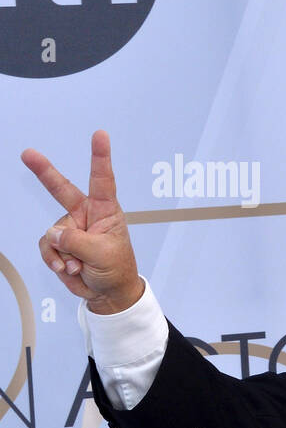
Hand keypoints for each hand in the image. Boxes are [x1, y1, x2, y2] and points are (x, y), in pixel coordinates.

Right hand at [24, 130, 143, 313]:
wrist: (108, 292)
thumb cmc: (116, 268)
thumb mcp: (103, 254)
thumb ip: (77, 241)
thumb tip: (53, 234)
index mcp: (105, 211)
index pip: (102, 180)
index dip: (100, 157)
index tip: (100, 134)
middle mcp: (85, 215)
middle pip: (61, 189)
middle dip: (43, 171)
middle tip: (27, 154)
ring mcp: (70, 229)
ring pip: (54, 235)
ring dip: (65, 254)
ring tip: (81, 265)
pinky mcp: (58, 244)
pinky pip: (47, 248)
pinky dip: (55, 261)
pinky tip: (70, 269)